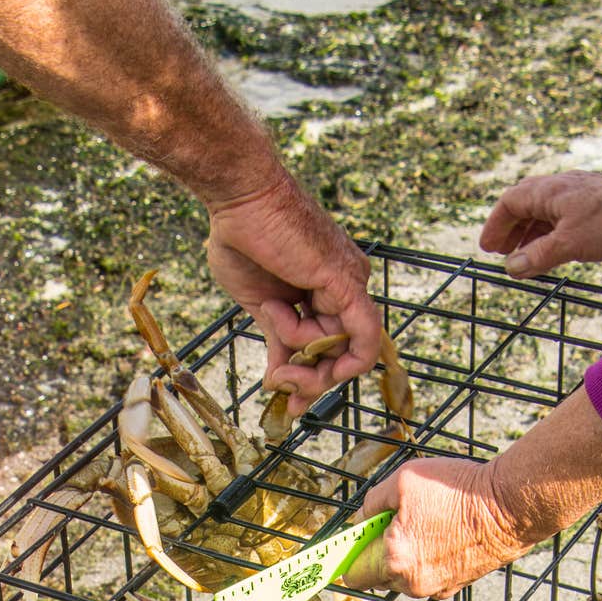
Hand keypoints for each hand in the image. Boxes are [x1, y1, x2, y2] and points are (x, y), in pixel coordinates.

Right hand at [205, 170, 381, 416]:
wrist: (238, 197)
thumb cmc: (242, 238)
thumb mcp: (260, 304)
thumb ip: (278, 339)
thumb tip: (278, 380)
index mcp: (324, 291)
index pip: (330, 348)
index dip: (313, 380)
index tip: (290, 402)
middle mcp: (343, 289)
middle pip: (340, 354)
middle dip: (312, 381)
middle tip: (282, 387)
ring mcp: (349, 284)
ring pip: (344, 349)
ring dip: (304, 355)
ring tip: (275, 328)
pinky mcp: (347, 282)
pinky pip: (363, 335)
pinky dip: (342, 358)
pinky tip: (317, 369)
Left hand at [341, 456, 520, 599]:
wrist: (510, 506)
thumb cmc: (458, 491)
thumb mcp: (403, 481)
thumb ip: (372, 502)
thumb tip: (361, 518)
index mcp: (395, 560)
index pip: (354, 574)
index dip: (351, 553)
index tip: (355, 538)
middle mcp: (414, 582)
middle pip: (378, 575)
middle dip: (378, 551)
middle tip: (395, 519)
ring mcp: (437, 587)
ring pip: (404, 575)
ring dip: (404, 554)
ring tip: (425, 522)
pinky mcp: (457, 584)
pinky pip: (427, 574)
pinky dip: (427, 557)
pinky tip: (442, 531)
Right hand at [479, 171, 601, 276]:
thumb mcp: (568, 244)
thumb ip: (537, 257)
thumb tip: (511, 268)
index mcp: (549, 192)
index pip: (510, 203)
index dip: (495, 226)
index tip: (488, 248)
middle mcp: (561, 189)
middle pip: (524, 205)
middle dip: (510, 229)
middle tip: (500, 253)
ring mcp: (578, 197)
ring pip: (543, 213)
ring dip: (528, 234)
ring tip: (522, 257)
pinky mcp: (593, 208)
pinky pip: (561, 219)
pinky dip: (548, 235)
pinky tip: (551, 251)